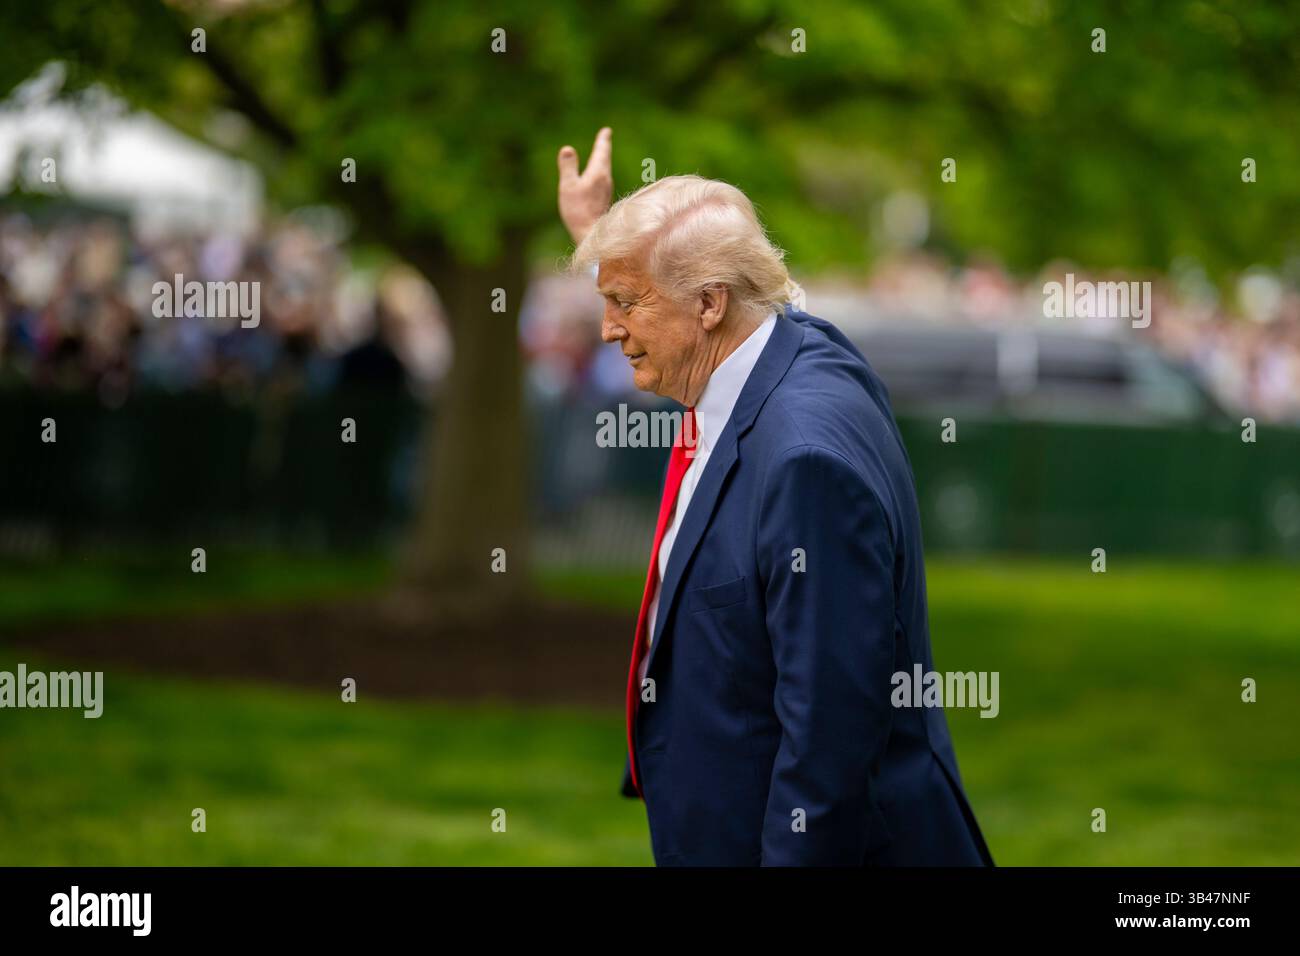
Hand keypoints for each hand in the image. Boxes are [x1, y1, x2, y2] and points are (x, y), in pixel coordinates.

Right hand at [557, 127, 612, 245]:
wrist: (591, 235)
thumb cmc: (578, 211)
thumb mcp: (568, 186)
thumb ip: (568, 167)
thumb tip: (567, 149)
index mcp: (598, 173)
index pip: (602, 151)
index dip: (603, 140)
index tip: (606, 130)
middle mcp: (606, 180)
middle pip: (605, 160)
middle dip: (604, 148)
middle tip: (605, 137)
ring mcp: (606, 192)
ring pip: (605, 171)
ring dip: (603, 161)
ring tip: (601, 155)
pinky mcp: (604, 201)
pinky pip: (603, 182)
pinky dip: (600, 174)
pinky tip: (598, 180)